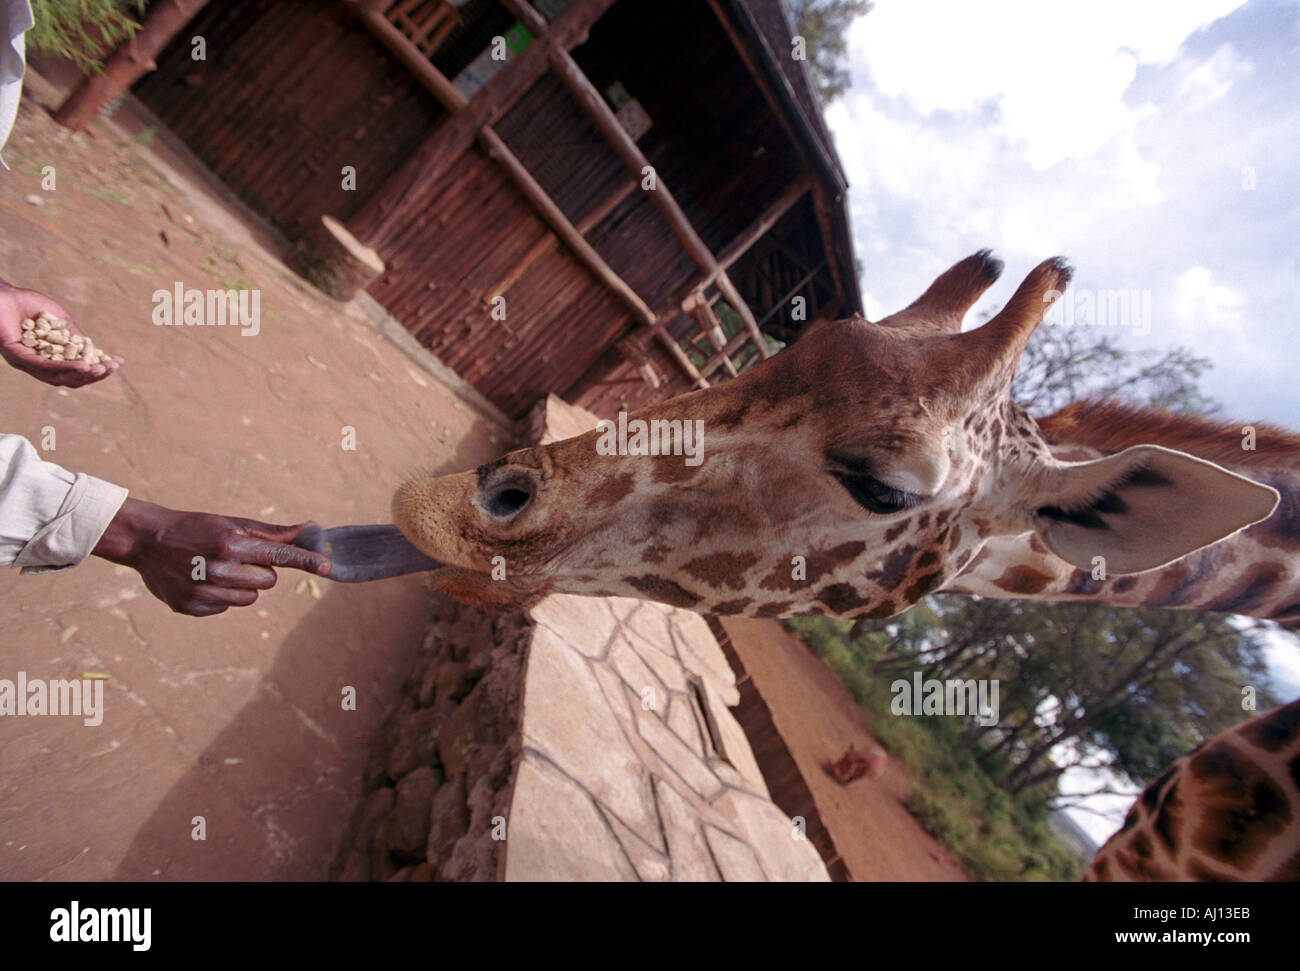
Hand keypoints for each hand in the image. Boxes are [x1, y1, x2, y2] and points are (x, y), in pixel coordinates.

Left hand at [0, 282, 120, 386]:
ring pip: (58, 377)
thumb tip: (95, 351)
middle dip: (94, 375)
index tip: (118, 362)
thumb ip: (74, 336)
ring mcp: (25, 363)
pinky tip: (82, 365)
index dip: (98, 368)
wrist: (3, 293)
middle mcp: (36, 365)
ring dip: (82, 374)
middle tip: (111, 367)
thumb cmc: (27, 303)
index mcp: (48, 358)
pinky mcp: (16, 357)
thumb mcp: (60, 321)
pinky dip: (65, 368)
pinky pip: (44, 367)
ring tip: (100, 369)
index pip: (75, 370)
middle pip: (69, 379)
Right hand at [93, 498, 331, 615]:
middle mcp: (218, 569)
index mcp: (230, 544)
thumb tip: (310, 529)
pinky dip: (220, 597)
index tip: (327, 566)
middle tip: (234, 557)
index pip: (279, 556)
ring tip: (216, 569)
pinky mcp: (190, 608)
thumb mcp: (232, 524)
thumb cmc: (197, 528)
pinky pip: (226, 608)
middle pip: (268, 581)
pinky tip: (201, 581)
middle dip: (259, 570)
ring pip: (250, 598)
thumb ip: (272, 533)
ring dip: (242, 586)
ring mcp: (202, 592)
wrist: (147, 541)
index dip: (306, 561)